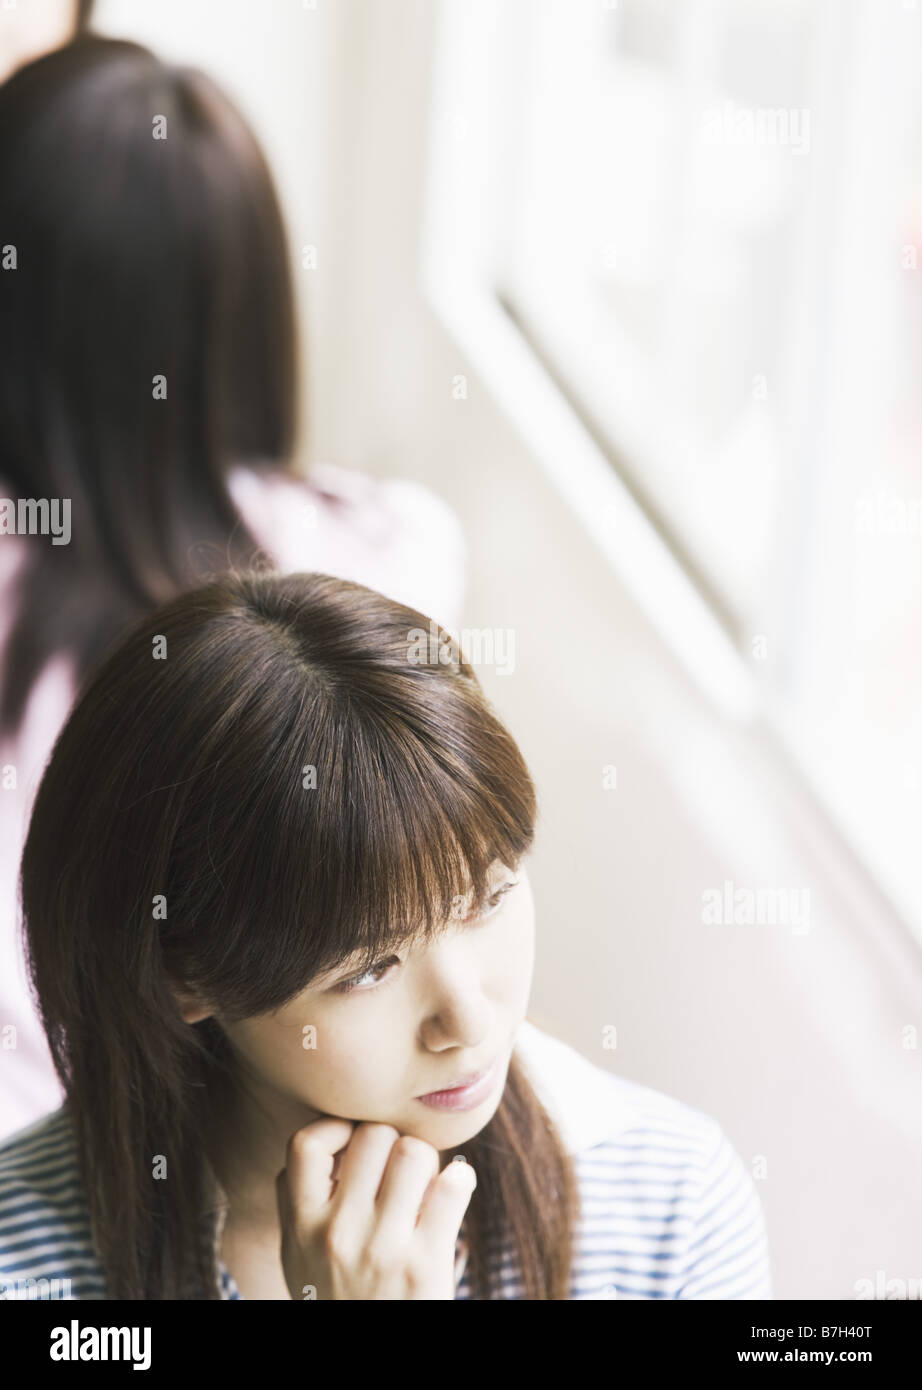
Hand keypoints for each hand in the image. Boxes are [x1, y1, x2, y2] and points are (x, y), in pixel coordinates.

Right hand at [276, 1118, 475, 1299]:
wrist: (367, 1371)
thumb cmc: (336, 1301)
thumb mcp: (298, 1257)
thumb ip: (301, 1202)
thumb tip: (332, 1136)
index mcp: (302, 1227)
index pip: (306, 1142)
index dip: (336, 1129)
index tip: (351, 1144)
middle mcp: (338, 1233)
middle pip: (372, 1135)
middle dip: (390, 1141)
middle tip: (396, 1169)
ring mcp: (383, 1248)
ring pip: (412, 1152)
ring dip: (425, 1161)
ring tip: (423, 1184)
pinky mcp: (425, 1264)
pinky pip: (453, 1186)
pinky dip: (460, 1179)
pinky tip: (453, 1192)